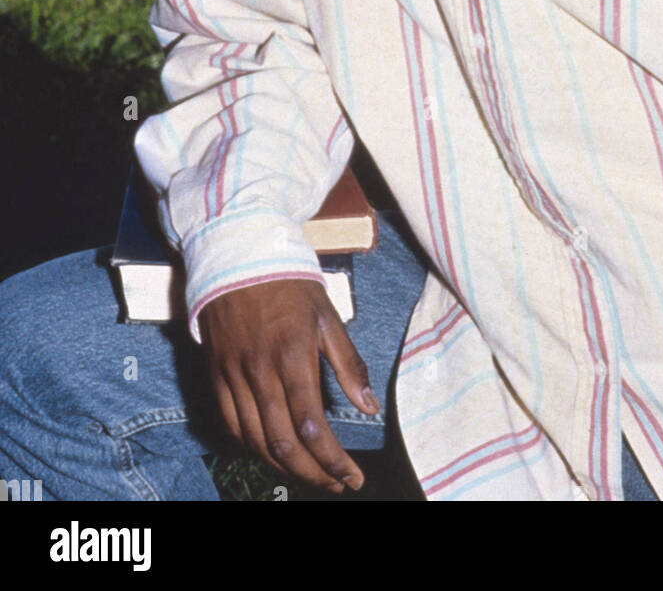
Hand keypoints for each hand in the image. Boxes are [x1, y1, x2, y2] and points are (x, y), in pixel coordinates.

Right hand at [199, 277, 379, 492]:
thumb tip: (368, 408)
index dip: (333, 461)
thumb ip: (349, 364)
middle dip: (313, 474)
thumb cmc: (289, 284)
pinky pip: (232, 425)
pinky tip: (274, 452)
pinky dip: (253, 448)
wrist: (236, 256)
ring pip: (256, 441)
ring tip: (311, 473)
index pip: (313, 426)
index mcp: (293, 356)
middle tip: (336, 483)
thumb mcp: (328, 315)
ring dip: (285, 468)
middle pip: (284, 444)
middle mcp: (260, 371)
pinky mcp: (216, 375)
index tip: (352, 476)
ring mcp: (234, 375)